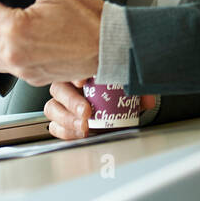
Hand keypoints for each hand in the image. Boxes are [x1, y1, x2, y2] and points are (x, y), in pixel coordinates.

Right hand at [44, 80, 160, 139]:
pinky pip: (54, 127)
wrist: (116, 117)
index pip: (72, 66)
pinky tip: (79, 134)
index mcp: (82, 70)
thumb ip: (139, 91)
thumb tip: (147, 100)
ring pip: (52, 108)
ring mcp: (61, 104)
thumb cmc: (118, 97)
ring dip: (67, 118)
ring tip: (84, 126)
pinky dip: (65, 132)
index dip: (75, 73)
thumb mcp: (132, 90)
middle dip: (71, 100)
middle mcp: (68, 85)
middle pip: (59, 88)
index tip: (83, 81)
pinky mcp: (60, 122)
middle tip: (87, 111)